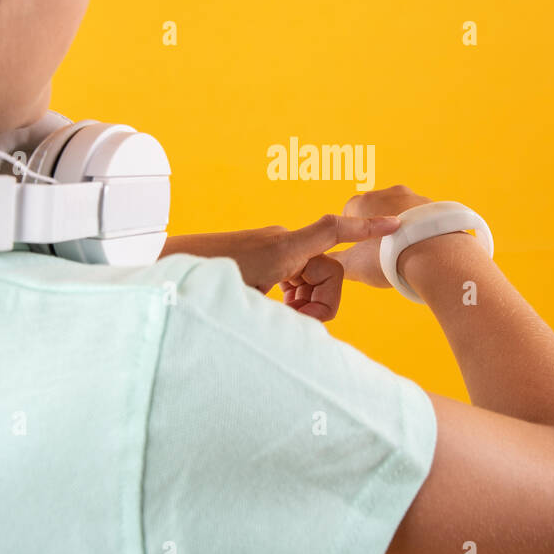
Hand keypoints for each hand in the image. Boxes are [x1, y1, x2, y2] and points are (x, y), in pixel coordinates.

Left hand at [160, 214, 400, 320]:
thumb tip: (308, 330)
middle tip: (297, 322)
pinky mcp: (260, 255)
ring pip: (311, 275)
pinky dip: (291, 296)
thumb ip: (284, 317)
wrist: (156, 264)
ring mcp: (269, 247)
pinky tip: (270, 310)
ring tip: (277, 319)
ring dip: (305, 302)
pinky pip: (293, 274)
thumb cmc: (197, 286)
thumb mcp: (245, 306)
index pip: (333, 230)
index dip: (367, 227)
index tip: (397, 222)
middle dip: (322, 301)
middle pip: (327, 270)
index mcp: (281, 250)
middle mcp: (279, 242)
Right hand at [329, 185, 431, 287]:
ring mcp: (415, 196)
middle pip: (377, 211)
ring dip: (402, 230)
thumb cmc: (389, 259)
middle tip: (383, 256)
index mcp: (362, 202)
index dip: (352, 235)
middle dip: (378, 232)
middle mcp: (388, 192)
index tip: (360, 252)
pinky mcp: (437, 206)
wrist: (434, 257)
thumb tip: (320, 264)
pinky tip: (423, 250)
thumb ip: (334, 262)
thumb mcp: (353, 265)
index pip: (348, 214)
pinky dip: (422, 231)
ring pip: (403, 213)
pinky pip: (425, 219)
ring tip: (406, 255)